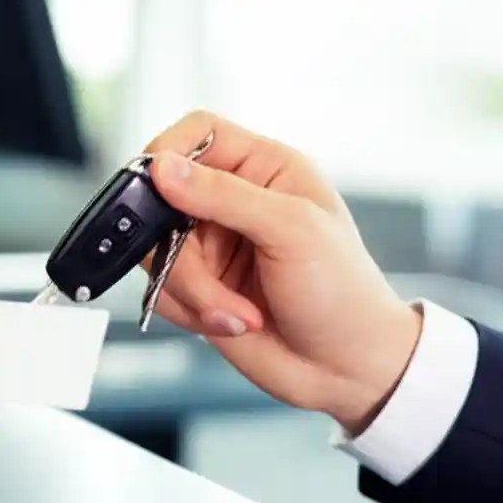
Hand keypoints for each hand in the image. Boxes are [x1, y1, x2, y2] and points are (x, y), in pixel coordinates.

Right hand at [143, 111, 422, 432]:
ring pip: (156, 250)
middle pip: (163, 197)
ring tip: (237, 313)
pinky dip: (189, 311)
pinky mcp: (198, 288)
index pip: (197, 133)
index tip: (156, 186)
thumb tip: (163, 167)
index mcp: (264, 169)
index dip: (168, 151)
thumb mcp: (291, 231)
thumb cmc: (342, 292)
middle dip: (179, 248)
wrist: (346, 368)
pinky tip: (233, 322)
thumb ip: (224, 196)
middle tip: (204, 276)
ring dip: (191, 289)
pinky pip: (160, 289)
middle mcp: (232, 202)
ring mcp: (212, 247)